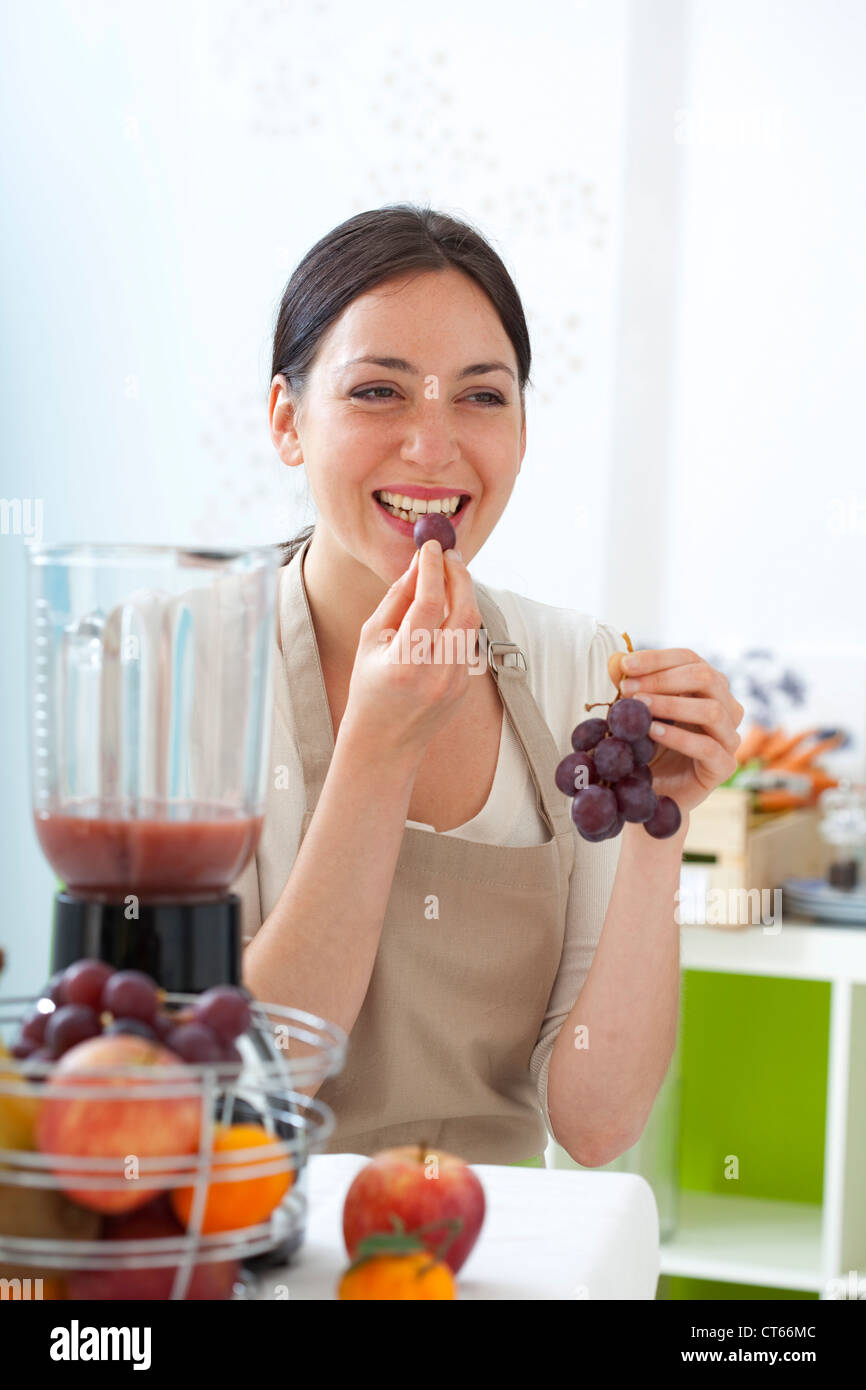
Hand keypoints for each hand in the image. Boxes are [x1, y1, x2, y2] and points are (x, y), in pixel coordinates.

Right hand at [339, 540, 482, 765]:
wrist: (385, 742)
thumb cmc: (369, 686)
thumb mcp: (370, 640)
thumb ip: (396, 600)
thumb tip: (418, 564)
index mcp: (404, 663)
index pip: (429, 603)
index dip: (432, 569)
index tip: (430, 546)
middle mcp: (436, 674)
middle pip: (464, 610)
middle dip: (458, 574)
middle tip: (448, 553)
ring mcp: (456, 683)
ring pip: (472, 623)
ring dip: (463, 592)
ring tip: (447, 573)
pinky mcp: (467, 685)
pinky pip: (468, 640)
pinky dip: (459, 617)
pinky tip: (446, 607)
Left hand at [618, 648, 744, 814]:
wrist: (648, 791)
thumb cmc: (645, 745)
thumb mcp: (636, 712)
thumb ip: (631, 687)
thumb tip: (617, 661)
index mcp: (707, 687)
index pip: (690, 659)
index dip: (658, 658)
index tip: (625, 664)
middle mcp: (726, 707)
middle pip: (706, 677)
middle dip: (663, 679)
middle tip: (629, 689)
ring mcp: (729, 737)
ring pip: (712, 711)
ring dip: (672, 705)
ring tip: (640, 708)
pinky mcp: (724, 766)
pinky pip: (708, 748)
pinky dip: (679, 738)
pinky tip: (652, 732)